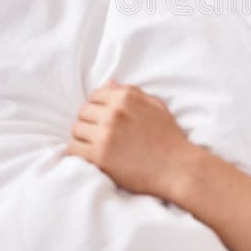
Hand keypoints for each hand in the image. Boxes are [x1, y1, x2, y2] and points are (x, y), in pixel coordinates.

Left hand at [66, 79, 195, 199]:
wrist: (176, 168)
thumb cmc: (168, 137)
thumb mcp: (155, 106)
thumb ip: (131, 92)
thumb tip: (107, 83)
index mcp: (126, 98)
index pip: (94, 96)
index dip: (97, 107)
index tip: (103, 119)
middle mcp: (113, 113)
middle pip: (83, 112)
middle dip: (89, 122)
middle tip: (99, 135)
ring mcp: (105, 135)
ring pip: (76, 130)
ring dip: (83, 138)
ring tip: (95, 146)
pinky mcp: (100, 156)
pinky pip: (73, 149)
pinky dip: (77, 153)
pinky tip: (88, 156)